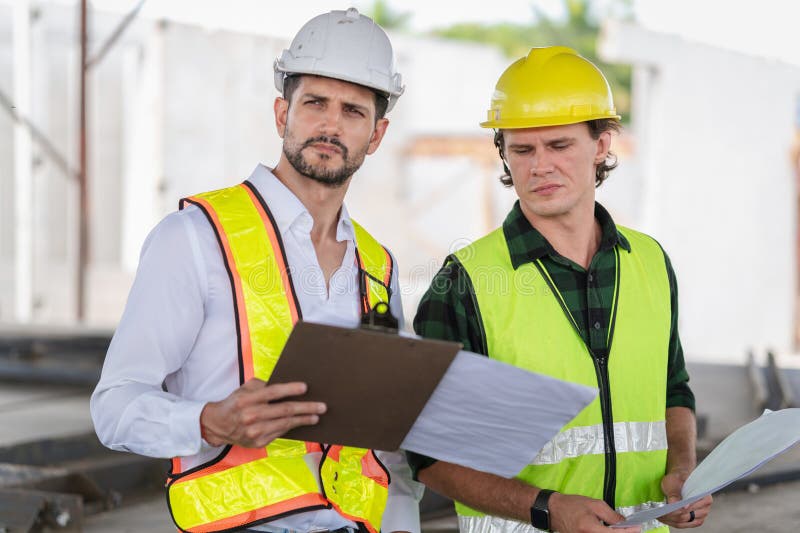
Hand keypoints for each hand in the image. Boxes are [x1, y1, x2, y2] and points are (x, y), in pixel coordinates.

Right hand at [200, 379, 325, 447]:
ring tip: (316, 416)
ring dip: (303, 420)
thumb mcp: (244, 389)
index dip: (290, 389)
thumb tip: (285, 386)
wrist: (218, 426)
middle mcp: (251, 416)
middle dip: (305, 408)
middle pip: (284, 410)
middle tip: (321, 406)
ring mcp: (255, 432)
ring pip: (285, 424)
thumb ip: (262, 386)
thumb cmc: (235, 403)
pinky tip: (302, 423)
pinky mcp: (258, 443)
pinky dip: (292, 428)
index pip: (273, 393)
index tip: (305, 387)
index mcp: (247, 400)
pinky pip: (279, 433)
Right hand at [549, 493, 640, 532]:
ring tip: (620, 528)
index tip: (638, 528)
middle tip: (631, 528)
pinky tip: (609, 530)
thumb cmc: (572, 505)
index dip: (629, 531)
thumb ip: (611, 515)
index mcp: (591, 529)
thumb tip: (625, 523)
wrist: (554, 510)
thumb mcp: (594, 505)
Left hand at [658, 470, 712, 527]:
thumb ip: (674, 492)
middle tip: (661, 513)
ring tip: (662, 516)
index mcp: (703, 495)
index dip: (680, 509)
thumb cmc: (677, 479)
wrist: (678, 480)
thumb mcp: (673, 481)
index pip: (692, 506)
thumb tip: (674, 503)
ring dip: (673, 520)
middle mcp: (705, 506)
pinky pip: (685, 525)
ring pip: (686, 522)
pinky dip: (675, 523)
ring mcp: (701, 514)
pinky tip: (666, 519)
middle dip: (674, 515)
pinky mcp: (695, 519)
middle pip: (689, 515)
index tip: (671, 509)